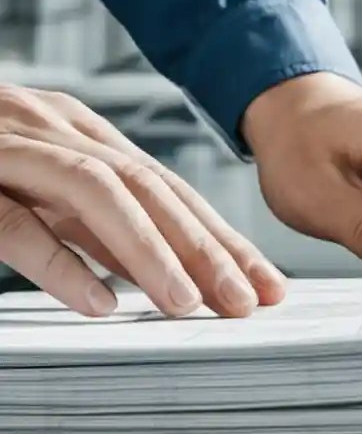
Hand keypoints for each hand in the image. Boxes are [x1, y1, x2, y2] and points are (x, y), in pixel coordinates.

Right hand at [0, 85, 284, 317]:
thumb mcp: (41, 190)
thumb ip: (95, 225)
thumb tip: (154, 269)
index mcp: (79, 132)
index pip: (167, 187)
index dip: (221, 237)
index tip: (264, 283)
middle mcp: (54, 130)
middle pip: (148, 187)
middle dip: (204, 247)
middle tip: (245, 300)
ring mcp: (12, 150)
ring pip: (97, 194)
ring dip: (150, 251)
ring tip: (186, 303)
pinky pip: (16, 223)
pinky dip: (61, 263)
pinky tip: (98, 301)